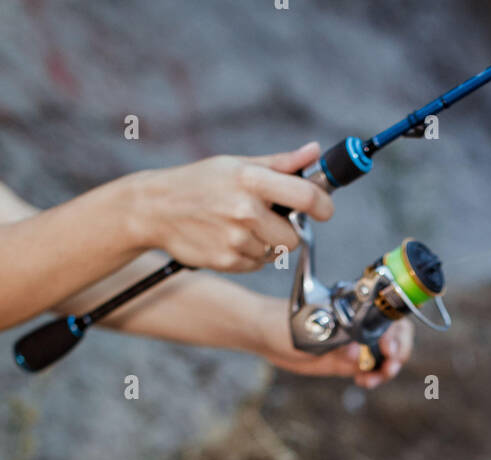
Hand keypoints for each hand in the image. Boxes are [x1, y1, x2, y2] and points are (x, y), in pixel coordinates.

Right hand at [126, 143, 332, 271]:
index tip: (324, 209)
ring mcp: (236, 240)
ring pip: (276, 252)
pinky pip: (257, 264)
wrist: (155, 209)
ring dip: (266, 242)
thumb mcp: (236, 164)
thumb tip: (314, 152)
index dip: (323, 205)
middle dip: (287, 229)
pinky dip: (250, 255)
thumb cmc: (199, 182)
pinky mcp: (228, 262)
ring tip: (239, 225)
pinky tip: (229, 238)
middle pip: (294, 236)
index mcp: (250, 180)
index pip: (306, 196)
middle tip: (268, 217)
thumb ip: (279, 163)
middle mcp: (245, 211)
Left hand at [260, 300, 413, 388]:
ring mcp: (354, 342)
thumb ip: (334, 342)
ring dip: (387, 368)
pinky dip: (373, 377)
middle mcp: (359, 323)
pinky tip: (363, 382)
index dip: (395, 331)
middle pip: (395, 333)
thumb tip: (355, 353)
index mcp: (353, 308)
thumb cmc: (284, 322)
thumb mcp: (309, 330)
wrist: (265, 335)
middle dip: (399, 351)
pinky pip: (369, 369)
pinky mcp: (347, 360)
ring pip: (385, 354)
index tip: (388, 348)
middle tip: (389, 366)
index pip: (386, 314)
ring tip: (374, 379)